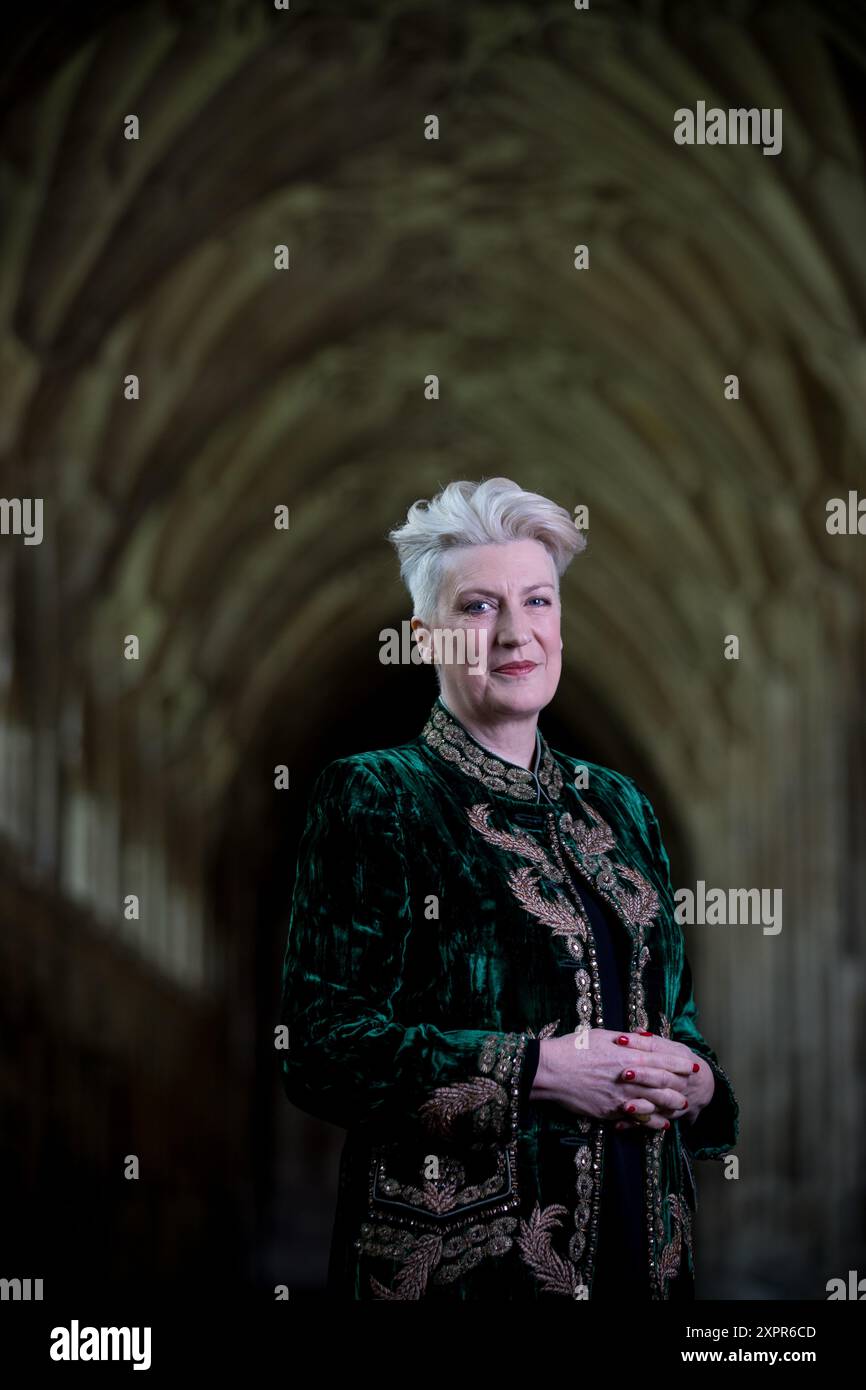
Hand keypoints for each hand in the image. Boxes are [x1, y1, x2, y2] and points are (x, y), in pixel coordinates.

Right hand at [531, 1027, 697, 1130]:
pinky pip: (636, 1118)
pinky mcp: (609, 1111)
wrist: (551, 1071)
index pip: (660, 1059)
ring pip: (652, 1102)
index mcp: (626, 1055)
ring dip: (669, 1104)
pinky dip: (651, 1121)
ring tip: (681, 1105)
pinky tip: (661, 1123)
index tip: (690, 1064)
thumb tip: (642, 1039)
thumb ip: (625, 1040)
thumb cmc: (573, 1048)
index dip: (677, 1062)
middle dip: (679, 1085)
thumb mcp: (601, 1036)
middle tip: (691, 1087)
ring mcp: (619, 1096)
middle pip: (661, 1082)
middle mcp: (627, 1077)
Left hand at [612, 1030, 715, 1131]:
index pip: (657, 1049)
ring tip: (625, 1106)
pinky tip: (618, 1125)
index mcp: (679, 1059)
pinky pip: (651, 1122)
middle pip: (660, 1077)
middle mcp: (678, 1080)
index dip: (639, 1044)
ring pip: (658, 1103)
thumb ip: (654, 1042)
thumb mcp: (674, 1048)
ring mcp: (674, 1100)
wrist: (703, 1087)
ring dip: (641, 1105)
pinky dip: (635, 1124)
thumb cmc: (682, 1063)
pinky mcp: (666, 1115)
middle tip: (624, 1073)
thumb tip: (636, 1030)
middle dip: (643, 1075)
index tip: (620, 1040)